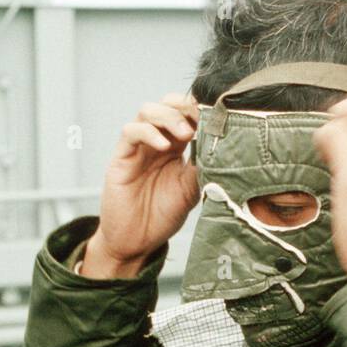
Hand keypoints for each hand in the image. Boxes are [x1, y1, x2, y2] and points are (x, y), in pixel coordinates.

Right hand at [81, 93, 199, 278]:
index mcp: (176, 147)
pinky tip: (164, 146)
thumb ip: (203, 167)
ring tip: (185, 134)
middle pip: (167, 104)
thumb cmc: (163, 216)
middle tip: (200, 121)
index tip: (216, 118)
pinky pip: (131, 132)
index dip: (199, 110)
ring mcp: (138, 148)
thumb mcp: (191, 190)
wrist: (137, 241)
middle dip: (184, 107)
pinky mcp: (121, 157)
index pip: (186, 115)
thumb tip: (224, 148)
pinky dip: (148, 132)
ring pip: (148, 111)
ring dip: (169, 116)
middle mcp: (156, 142)